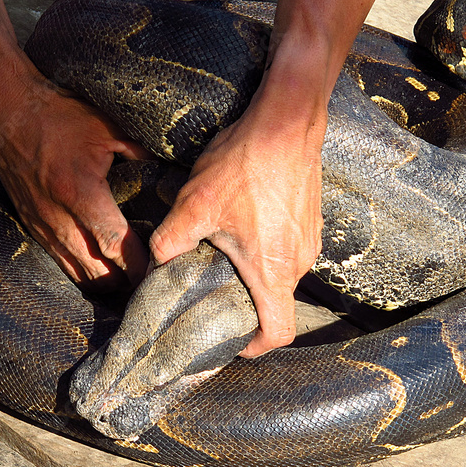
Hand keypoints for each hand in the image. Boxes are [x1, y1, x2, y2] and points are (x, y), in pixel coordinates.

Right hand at [0, 70, 152, 289]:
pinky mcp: (33, 226)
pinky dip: (82, 271)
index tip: (157, 269)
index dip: (137, 264)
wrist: (5, 114)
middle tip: (148, 281)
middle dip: (124, 280)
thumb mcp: (105, 127)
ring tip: (127, 282)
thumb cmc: (57, 117)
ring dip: (103, 281)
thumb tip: (166, 169)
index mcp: (81, 192)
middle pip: (97, 269)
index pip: (114, 243)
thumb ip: (139, 152)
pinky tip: (99, 271)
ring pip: (77, 272)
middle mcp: (59, 217)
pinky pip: (60, 262)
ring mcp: (43, 225)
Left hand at [148, 85, 325, 356]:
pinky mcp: (310, 221)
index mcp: (273, 271)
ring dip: (253, 273)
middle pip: (275, 305)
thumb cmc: (246, 164)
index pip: (277, 333)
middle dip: (244, 304)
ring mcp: (310, 242)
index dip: (255, 347)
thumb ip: (170, 242)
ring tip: (223, 252)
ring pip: (280, 275)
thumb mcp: (195, 205)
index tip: (233, 341)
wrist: (287, 119)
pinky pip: (288, 251)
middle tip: (211, 290)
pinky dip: (266, 251)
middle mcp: (299, 263)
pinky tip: (242, 224)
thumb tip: (154, 264)